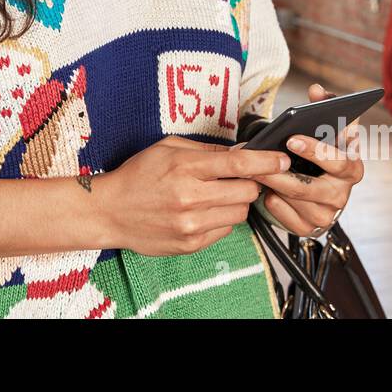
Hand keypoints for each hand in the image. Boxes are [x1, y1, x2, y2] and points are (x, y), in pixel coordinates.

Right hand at [97, 135, 288, 255]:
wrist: (110, 210)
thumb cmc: (137, 175)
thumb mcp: (167, 148)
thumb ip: (206, 150)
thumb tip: (240, 151)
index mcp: (185, 168)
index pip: (239, 164)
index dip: (266, 161)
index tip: (281, 159)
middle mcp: (190, 198)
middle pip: (246, 191)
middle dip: (250, 182)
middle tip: (239, 177)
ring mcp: (191, 224)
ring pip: (240, 213)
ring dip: (236, 202)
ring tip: (216, 195)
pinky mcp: (191, 244)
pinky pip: (225, 231)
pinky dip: (222, 219)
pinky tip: (203, 211)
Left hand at [248, 84, 363, 236]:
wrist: (319, 187)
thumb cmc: (321, 153)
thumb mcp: (327, 130)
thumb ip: (325, 106)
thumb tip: (317, 90)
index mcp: (352, 168)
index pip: (339, 161)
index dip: (316, 151)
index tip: (291, 139)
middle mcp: (342, 195)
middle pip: (308, 188)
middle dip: (280, 174)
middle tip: (257, 162)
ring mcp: (325, 215)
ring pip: (292, 201)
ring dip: (270, 185)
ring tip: (251, 170)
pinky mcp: (308, 229)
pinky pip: (284, 216)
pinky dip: (271, 201)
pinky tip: (264, 189)